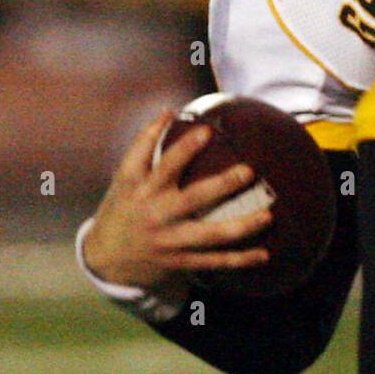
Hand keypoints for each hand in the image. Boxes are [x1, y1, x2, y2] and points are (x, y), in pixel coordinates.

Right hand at [81, 111, 272, 293]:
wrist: (106, 257)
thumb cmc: (123, 205)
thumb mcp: (124, 177)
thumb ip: (144, 146)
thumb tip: (169, 111)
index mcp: (140, 188)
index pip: (160, 164)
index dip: (183, 148)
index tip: (207, 131)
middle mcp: (155, 213)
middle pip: (193, 198)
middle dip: (222, 185)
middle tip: (249, 170)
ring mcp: (169, 240)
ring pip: (209, 234)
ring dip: (241, 226)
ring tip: (268, 215)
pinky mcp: (180, 260)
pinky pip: (213, 261)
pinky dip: (239, 259)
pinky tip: (264, 254)